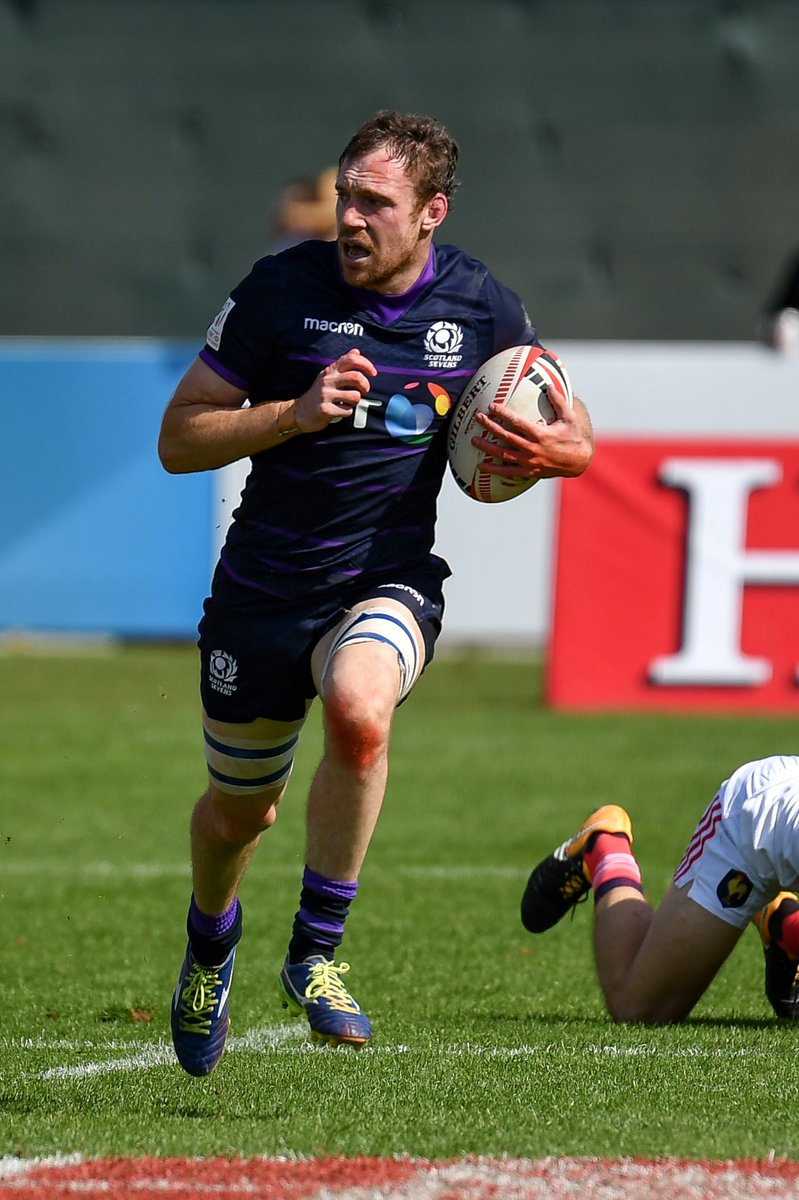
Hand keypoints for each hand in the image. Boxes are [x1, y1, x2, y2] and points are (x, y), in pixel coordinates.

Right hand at [294, 349, 377, 431]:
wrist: (300, 412)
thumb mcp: (329, 375)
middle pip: (356, 377)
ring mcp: (325, 394)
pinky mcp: (325, 409)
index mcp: (331, 370)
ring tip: (349, 402)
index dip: (366, 364)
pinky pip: (348, 410)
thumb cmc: (320, 393)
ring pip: (355, 396)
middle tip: (364, 391)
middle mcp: (327, 379)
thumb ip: (343, 364)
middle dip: (366, 386)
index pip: (351, 359)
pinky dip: (348, 412)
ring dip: (356, 401)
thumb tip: (356, 351)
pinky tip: (341, 410)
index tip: (373, 373)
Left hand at [471, 394, 593, 481]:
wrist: (579, 462)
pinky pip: (508, 472)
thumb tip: (550, 385)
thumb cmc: (574, 437)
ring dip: (487, 447)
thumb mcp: (570, 417)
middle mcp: (533, 449)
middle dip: (490, 426)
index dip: (504, 414)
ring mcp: (530, 462)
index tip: (493, 406)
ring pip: (504, 455)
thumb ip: (559, 401)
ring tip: (473, 440)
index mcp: (541, 434)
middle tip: (478, 418)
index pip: (518, 422)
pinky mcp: (529, 472)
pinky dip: (494, 470)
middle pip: (506, 437)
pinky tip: (481, 466)